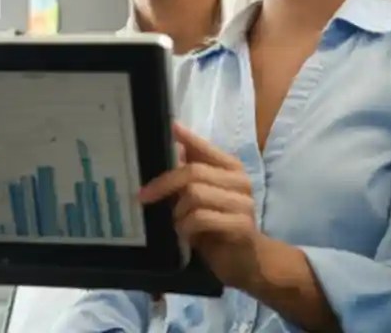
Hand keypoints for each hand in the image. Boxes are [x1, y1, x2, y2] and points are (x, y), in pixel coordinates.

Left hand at [139, 122, 262, 288]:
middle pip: (193, 172)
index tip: (168, 128)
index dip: (185, 138)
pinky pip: (201, 218)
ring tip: (177, 224)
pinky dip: (186, 227)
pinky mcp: (241, 226)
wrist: (246, 262)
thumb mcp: (199, 198)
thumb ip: (189, 173)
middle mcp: (239, 180)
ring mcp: (243, 203)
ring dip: (178, 213)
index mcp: (230, 168)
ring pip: (195, 195)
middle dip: (164, 184)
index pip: (203, 147)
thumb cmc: (218, 227)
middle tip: (144, 197)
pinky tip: (186, 235)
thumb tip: (172, 143)